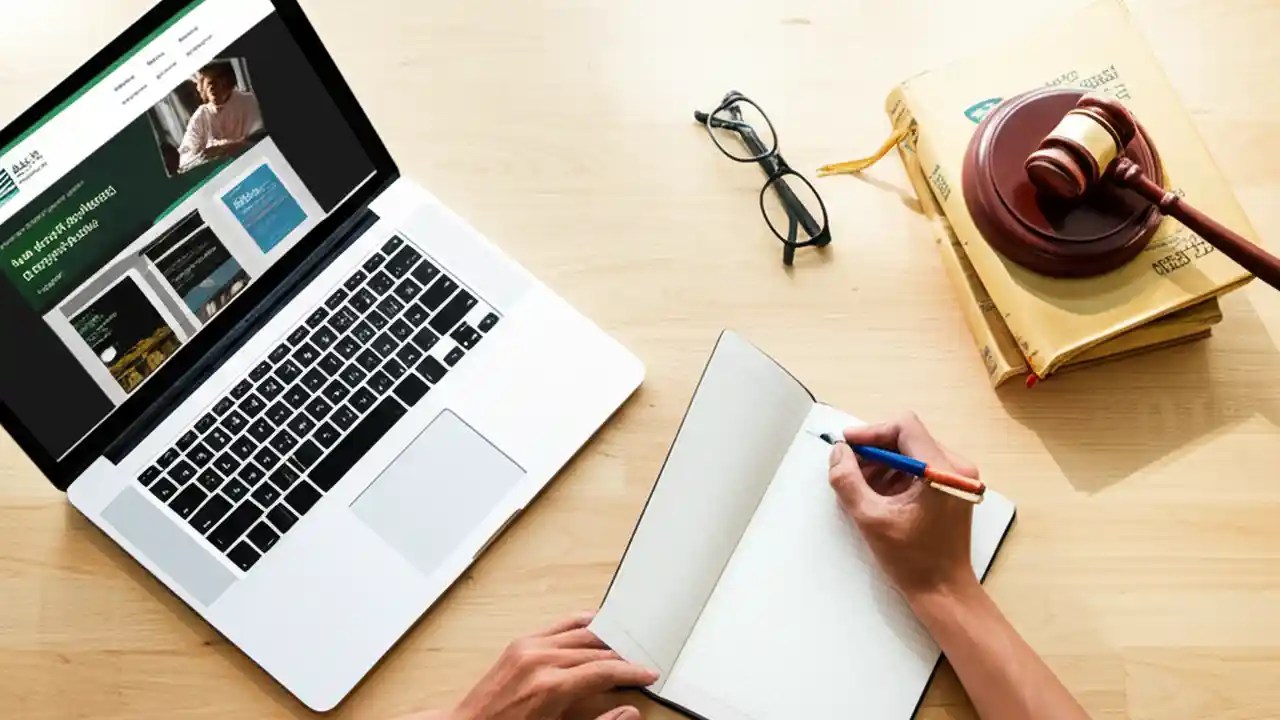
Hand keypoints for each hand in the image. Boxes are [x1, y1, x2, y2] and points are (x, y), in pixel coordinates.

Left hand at [446, 612, 656, 719]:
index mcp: (551, 688)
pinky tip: (595, 625)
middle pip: (596, 650)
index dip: (632, 672)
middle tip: (641, 663)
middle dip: (623, 656)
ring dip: (606, 639)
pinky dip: (581, 624)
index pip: (604, 671)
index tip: (649, 674)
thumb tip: (629, 712)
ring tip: (625, 646)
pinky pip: (558, 625)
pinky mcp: (520, 643)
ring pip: (580, 633)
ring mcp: (528, 647)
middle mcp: (541, 660)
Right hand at [827, 412, 978, 601]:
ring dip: (883, 465)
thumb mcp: (870, 519)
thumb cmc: (911, 560)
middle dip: (874, 451)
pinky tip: (878, 496)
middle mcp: (956, 467)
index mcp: (942, 470)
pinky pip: (919, 468)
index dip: (871, 432)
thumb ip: (848, 481)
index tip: (847, 446)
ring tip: (860, 487)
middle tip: (848, 469)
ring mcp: (957, 478)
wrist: (944, 592)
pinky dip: (896, 476)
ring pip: (911, 452)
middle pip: (908, 438)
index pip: (905, 426)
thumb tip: (838, 452)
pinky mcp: (953, 489)